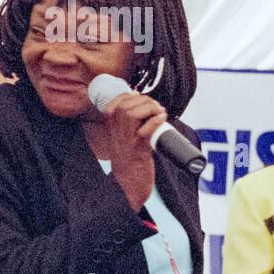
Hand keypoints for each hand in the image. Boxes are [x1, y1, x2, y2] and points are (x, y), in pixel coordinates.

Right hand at [103, 91, 167, 210]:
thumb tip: (140, 98)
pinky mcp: (138, 147)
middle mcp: (116, 130)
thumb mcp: (124, 133)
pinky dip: (156, 121)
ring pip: (133, 113)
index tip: (141, 98)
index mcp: (111, 124)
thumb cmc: (129, 155)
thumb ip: (129, 118)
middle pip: (127, 104)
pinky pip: (146, 129)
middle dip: (145, 100)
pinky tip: (162, 118)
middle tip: (156, 107)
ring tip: (159, 112)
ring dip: (150, 108)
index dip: (131, 95)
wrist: (128, 179)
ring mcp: (127, 138)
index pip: (117, 100)